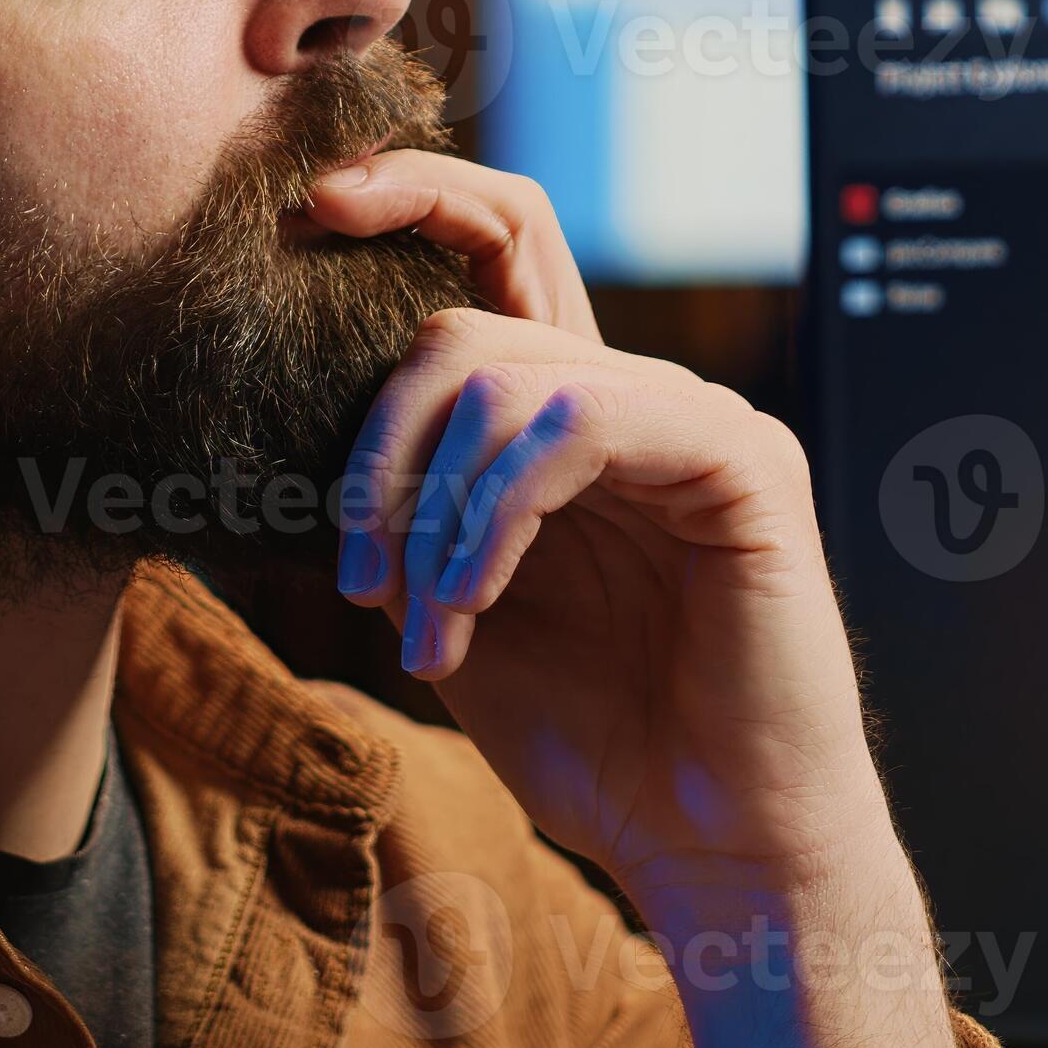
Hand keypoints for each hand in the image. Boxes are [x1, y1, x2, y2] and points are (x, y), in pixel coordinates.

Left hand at [308, 152, 963, 1047]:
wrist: (710, 848)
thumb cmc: (596, 746)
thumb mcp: (454, 617)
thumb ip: (402, 521)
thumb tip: (313, 461)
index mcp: (568, 420)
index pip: (493, 250)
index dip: (408, 198)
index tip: (308, 211)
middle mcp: (633, 397)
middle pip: (461, 321)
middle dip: (376, 449)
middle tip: (357, 576)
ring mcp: (692, 418)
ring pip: (504, 376)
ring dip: (431, 514)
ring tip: (430, 631)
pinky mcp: (739, 457)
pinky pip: (576, 423)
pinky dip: (495, 518)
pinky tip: (477, 608)